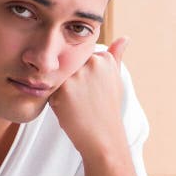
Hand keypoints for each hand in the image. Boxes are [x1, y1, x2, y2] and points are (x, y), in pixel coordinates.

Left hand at [47, 36, 129, 158]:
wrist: (102, 137)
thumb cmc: (107, 109)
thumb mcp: (115, 80)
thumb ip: (115, 56)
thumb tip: (124, 38)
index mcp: (104, 58)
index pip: (80, 57)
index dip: (81, 74)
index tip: (88, 89)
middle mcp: (91, 62)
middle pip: (68, 64)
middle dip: (70, 80)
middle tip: (81, 98)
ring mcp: (76, 75)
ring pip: (58, 76)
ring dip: (62, 89)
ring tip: (76, 104)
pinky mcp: (62, 89)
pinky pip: (50, 89)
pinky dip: (56, 100)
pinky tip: (69, 109)